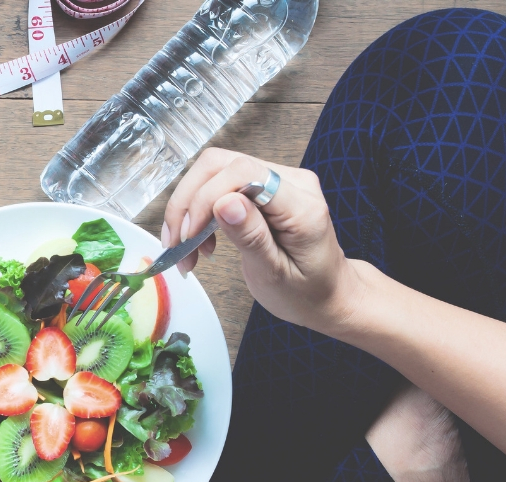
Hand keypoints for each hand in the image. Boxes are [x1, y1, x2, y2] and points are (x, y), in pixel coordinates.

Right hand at [162, 148, 364, 332]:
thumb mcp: (276, 275)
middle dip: (189, 202)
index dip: (205, 198)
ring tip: (186, 249)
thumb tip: (224, 203)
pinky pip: (221, 183)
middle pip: (221, 164)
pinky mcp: (265, 186)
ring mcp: (279, 179)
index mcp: (302, 206)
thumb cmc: (306, 292)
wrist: (328, 294)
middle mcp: (293, 182)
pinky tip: (199, 241)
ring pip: (214, 170)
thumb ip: (251, 237)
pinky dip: (199, 210)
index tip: (188, 237)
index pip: (243, 173)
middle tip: (177, 243)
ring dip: (189, 207)